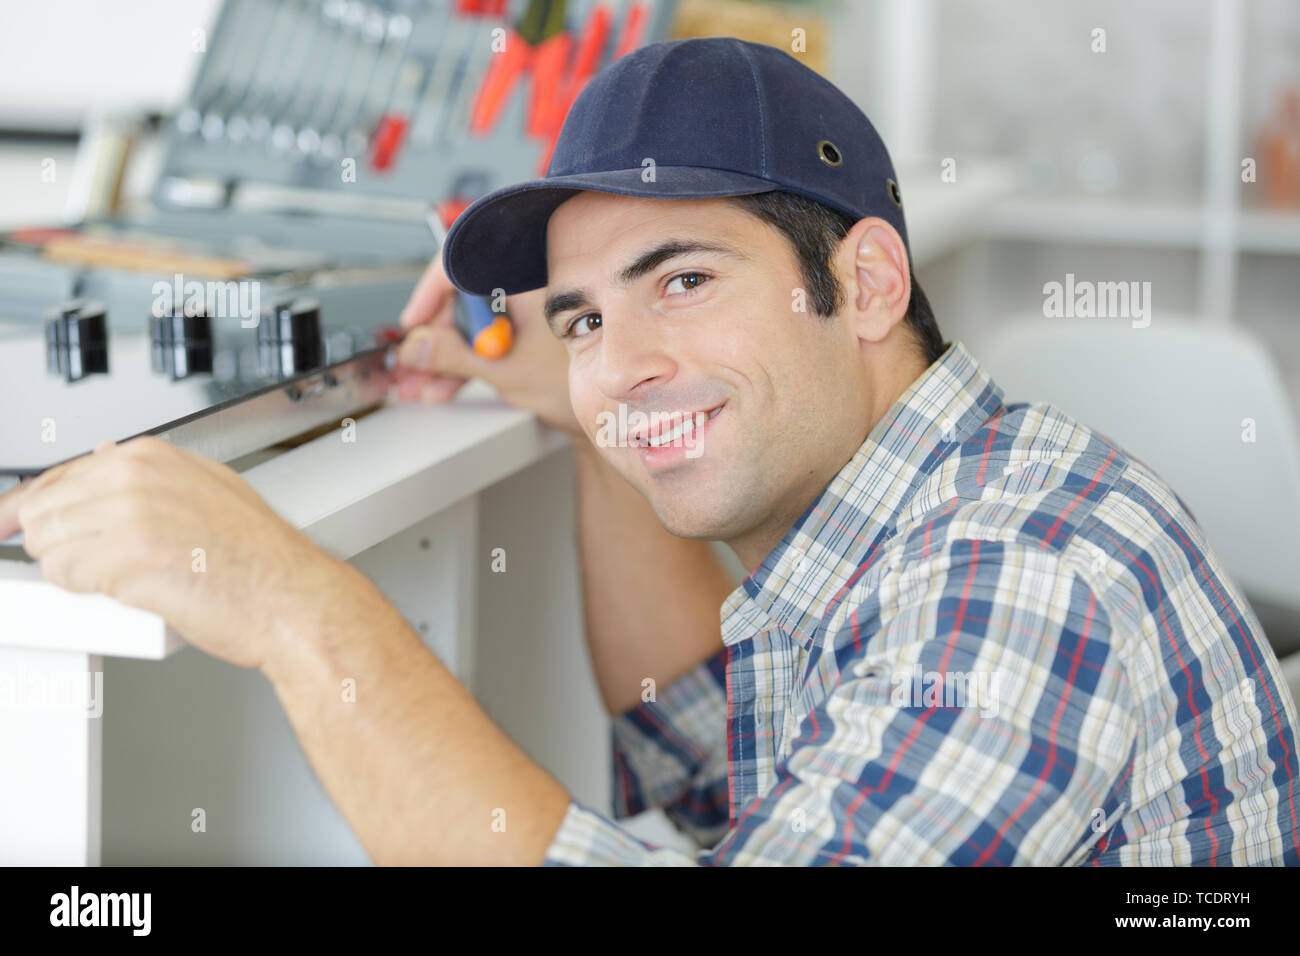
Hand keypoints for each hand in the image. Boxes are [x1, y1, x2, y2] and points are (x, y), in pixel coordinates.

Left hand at [0, 437, 355, 670]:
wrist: (291, 599)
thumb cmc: (262, 559)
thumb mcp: (210, 490)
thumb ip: (153, 474)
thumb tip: (100, 457)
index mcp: (152, 457)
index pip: (61, 475)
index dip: (43, 509)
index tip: (23, 526)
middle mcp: (136, 477)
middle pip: (43, 509)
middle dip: (59, 542)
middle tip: (97, 565)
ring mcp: (128, 514)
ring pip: (46, 543)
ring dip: (72, 569)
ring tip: (120, 579)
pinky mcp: (123, 559)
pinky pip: (63, 575)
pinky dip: (81, 591)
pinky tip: (124, 591)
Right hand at [394, 253, 578, 433]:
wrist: (609, 410)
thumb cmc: (574, 380)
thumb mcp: (506, 370)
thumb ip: (456, 357)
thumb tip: (415, 347)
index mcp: (523, 279)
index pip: (462, 266)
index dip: (430, 295)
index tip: (414, 326)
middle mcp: (522, 287)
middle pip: (461, 301)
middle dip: (433, 339)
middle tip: (413, 367)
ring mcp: (523, 310)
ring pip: (470, 324)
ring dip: (444, 357)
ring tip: (422, 386)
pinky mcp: (524, 330)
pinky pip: (485, 337)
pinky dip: (465, 360)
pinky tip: (446, 385)